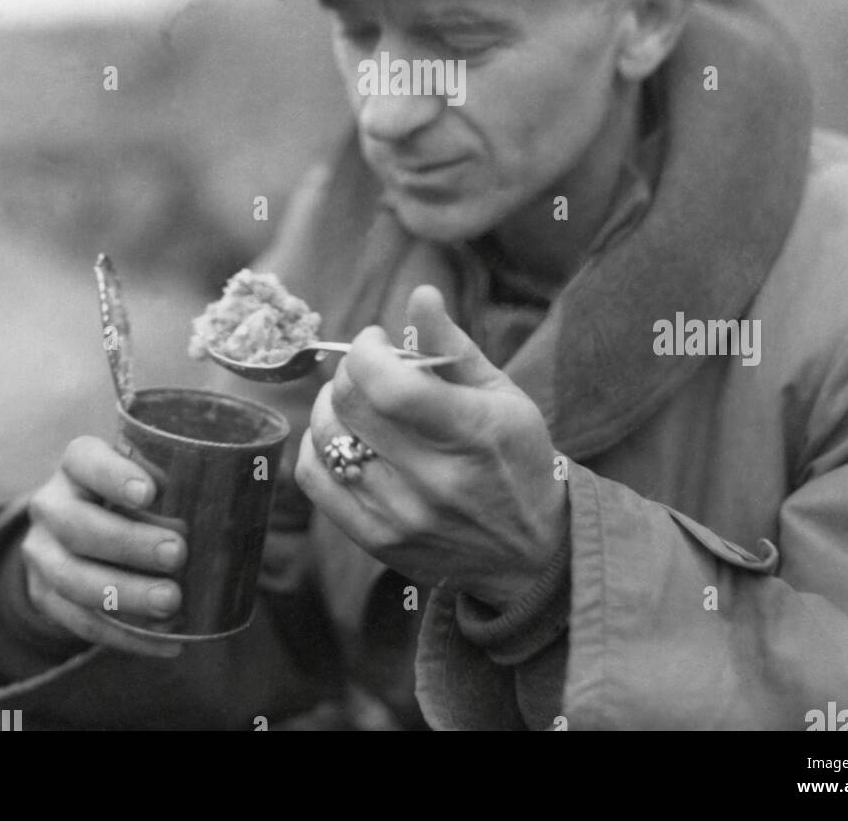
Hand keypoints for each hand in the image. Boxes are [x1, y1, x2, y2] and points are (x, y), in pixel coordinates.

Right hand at [22, 436, 184, 657]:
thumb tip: (258, 487)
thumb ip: (184, 478)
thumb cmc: (136, 495)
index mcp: (76, 465)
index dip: (112, 475)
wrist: (77, 530)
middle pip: (77, 525)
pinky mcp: (45, 596)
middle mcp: (51, 505)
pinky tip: (168, 642)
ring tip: (172, 603)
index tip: (151, 492)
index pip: (84, 458)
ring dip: (125, 594)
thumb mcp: (147, 473)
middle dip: (127, 542)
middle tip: (177, 553)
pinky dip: (125, 636)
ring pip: (72, 579)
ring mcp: (42, 554)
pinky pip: (80, 623)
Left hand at [296, 285, 568, 610]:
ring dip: (332, 404)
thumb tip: (420, 294)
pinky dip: (318, 445)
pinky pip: (316, 480)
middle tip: (371, 366)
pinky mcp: (377, 540)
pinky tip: (342, 434)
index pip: (390, 385)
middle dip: (351, 370)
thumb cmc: (517, 460)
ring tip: (357, 398)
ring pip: (326, 438)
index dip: (367, 350)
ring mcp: (401, 515)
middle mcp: (433, 480)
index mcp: (472, 434)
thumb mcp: (502, 395)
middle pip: (351, 405)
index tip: (378, 340)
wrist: (531, 553)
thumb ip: (453, 345)